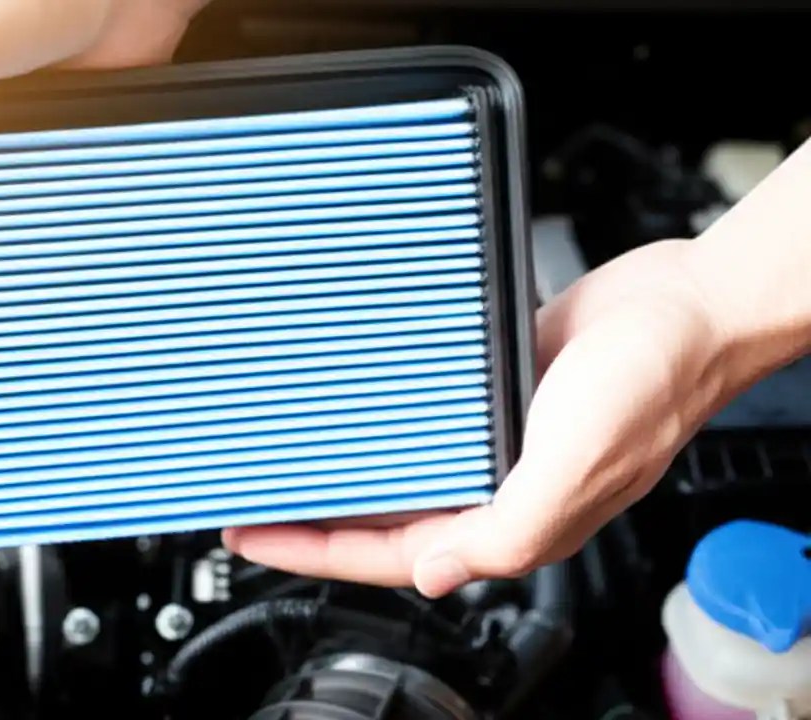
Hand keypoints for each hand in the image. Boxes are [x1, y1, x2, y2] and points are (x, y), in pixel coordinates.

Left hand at [224, 239, 742, 597]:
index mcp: (511, 523)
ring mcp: (492, 440)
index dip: (315, 553)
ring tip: (281, 454)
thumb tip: (439, 573)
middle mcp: (495, 489)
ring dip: (343, 466)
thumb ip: (507, 530)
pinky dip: (380, 417)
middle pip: (384, 518)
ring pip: (399, 468)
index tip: (254, 537)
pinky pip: (419, 417)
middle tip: (250, 499)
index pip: (391, 557)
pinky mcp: (492, 392)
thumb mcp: (574, 467)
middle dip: (315, 518)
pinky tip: (342, 400)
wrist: (687, 307)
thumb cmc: (650, 383)